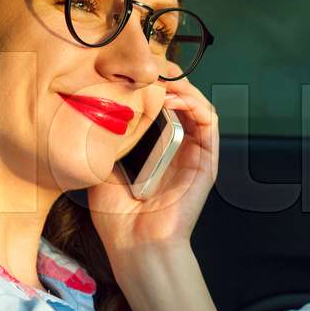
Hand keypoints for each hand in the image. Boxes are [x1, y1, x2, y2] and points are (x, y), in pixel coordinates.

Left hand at [86, 72, 218, 252]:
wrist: (136, 246)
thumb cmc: (117, 216)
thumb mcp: (100, 166)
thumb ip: (105, 137)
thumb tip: (100, 102)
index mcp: (154, 147)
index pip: (158, 103)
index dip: (148, 81)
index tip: (127, 68)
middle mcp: (177, 146)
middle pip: (180, 98)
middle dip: (165, 76)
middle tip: (145, 64)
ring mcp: (194, 152)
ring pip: (197, 103)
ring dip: (180, 85)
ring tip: (158, 77)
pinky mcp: (206, 161)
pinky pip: (210, 122)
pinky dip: (195, 102)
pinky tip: (172, 98)